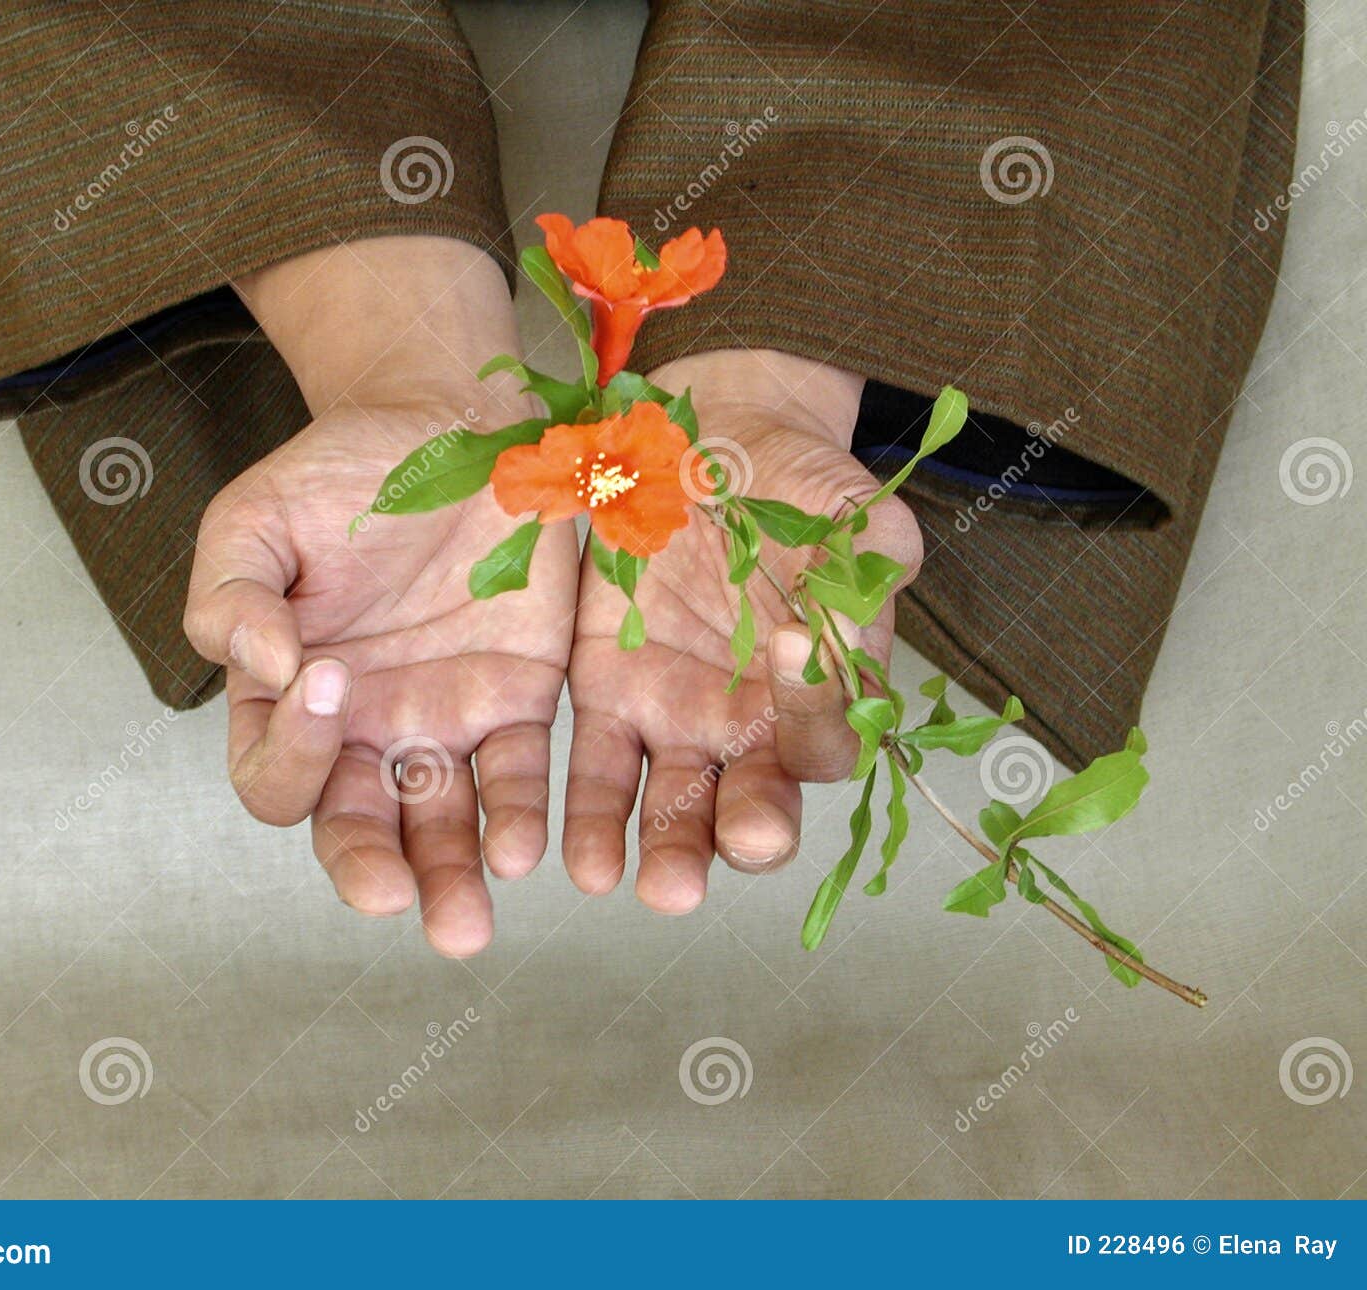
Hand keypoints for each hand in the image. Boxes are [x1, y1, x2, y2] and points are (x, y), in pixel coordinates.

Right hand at [184, 239, 577, 956]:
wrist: (446, 422)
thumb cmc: (341, 472)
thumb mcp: (257, 520)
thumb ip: (234, 596)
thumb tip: (259, 669)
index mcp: (288, 699)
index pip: (277, 774)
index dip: (294, 752)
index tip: (329, 684)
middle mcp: (365, 730)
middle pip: (360, 831)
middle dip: (376, 872)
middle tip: (396, 897)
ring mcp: (443, 720)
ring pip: (445, 826)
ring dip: (456, 873)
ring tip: (472, 910)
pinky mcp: (516, 698)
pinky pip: (519, 775)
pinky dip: (522, 814)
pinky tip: (527, 845)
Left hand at [562, 349, 921, 911]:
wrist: (714, 441)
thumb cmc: (799, 486)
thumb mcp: (850, 522)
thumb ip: (861, 585)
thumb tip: (837, 646)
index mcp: (823, 692)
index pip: (826, 746)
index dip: (816, 733)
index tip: (797, 704)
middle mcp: (753, 725)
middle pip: (753, 804)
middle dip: (742, 835)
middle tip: (734, 849)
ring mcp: (679, 716)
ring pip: (675, 804)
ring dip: (666, 849)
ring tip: (648, 884)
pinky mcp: (610, 694)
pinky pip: (599, 766)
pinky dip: (592, 813)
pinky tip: (585, 855)